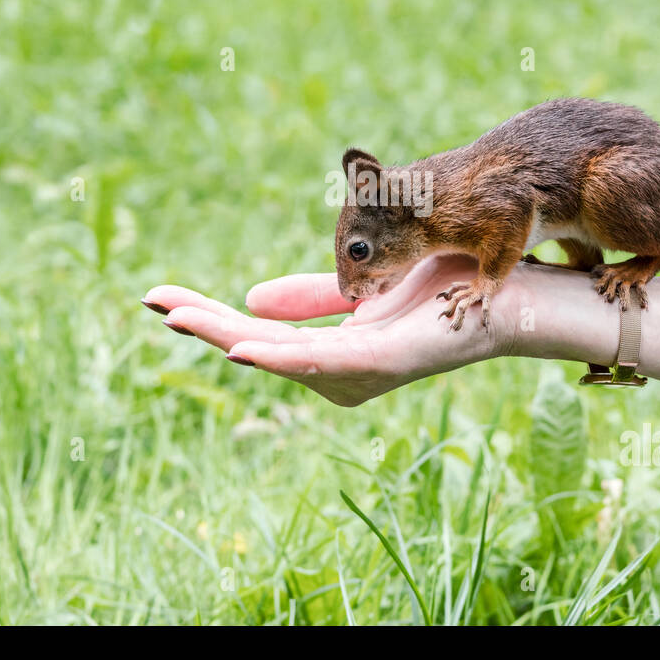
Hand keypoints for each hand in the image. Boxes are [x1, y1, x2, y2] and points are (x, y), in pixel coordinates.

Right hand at [143, 255, 525, 406]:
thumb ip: (311, 296)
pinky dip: (281, 355)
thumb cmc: (443, 292)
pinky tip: (242, 346)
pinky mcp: (386, 361)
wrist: (510, 296)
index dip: (206, 314)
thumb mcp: (357, 289)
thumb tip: (251, 299)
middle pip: (257, 344)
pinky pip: (326, 361)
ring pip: (280, 355)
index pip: (253, 333)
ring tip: (176, 319)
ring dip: (224, 336)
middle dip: (202, 323)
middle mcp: (339, 371)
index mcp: (328, 353)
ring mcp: (362, 370)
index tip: (157, 295)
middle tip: (150, 301)